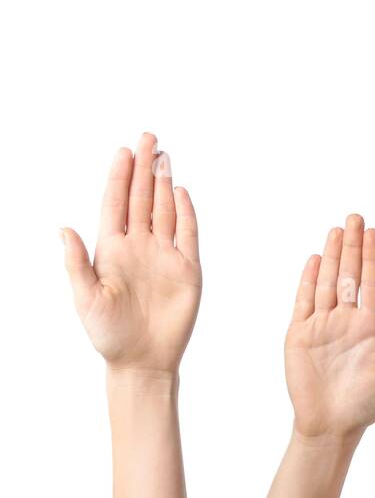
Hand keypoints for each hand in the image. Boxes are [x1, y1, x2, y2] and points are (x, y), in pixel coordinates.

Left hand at [62, 133, 200, 373]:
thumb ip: (76, 262)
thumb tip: (63, 228)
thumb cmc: (108, 334)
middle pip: (142, 199)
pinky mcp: (188, 269)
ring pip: (164, 211)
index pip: (116, 204)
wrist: (142, 360)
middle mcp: (138, 247)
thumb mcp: (85, 298)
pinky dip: (185, 212)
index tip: (124, 152)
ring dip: (163, 183)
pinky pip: (188, 234)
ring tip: (164, 157)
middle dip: (144, 168)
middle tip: (148, 138)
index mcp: (111, 250)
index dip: (120, 177)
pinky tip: (181, 192)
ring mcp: (164, 256)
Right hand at [286, 214, 374, 439]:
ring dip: (332, 257)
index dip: (373, 257)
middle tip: (355, 217)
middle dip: (353, 246)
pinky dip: (308, 281)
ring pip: (327, 283)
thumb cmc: (366, 404)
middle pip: (350, 275)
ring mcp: (322, 326)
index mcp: (371, 326)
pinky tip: (315, 259)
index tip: (374, 231)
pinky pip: (304, 302)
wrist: (331, 426)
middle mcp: (347, 320)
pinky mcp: (299, 335)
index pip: (372, 283)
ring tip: (336, 230)